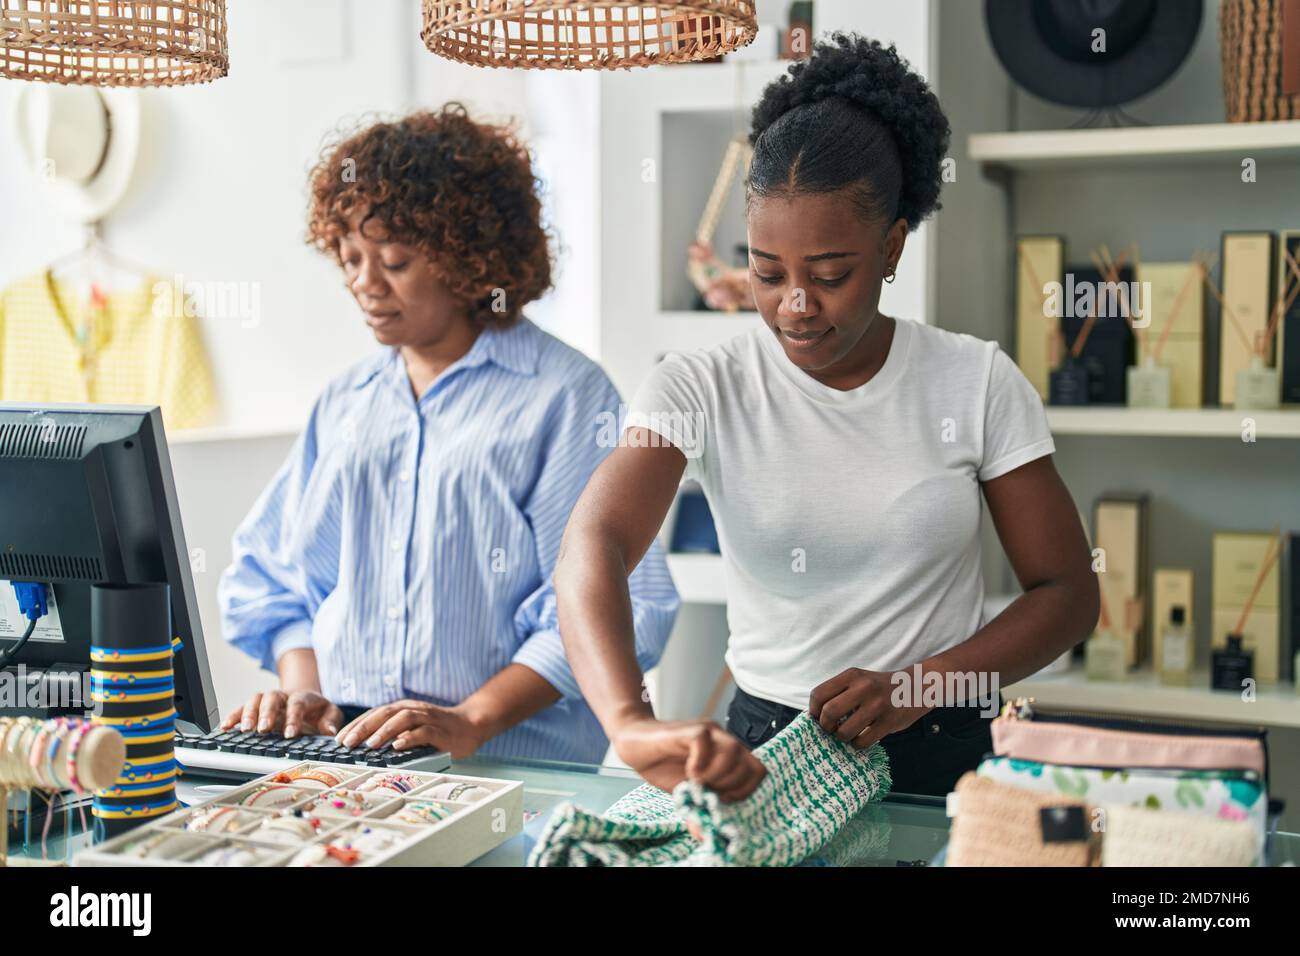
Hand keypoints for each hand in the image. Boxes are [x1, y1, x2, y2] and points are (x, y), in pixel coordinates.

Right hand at [221, 689, 343, 737]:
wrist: (307, 701)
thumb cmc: (318, 710)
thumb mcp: (331, 713)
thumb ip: (331, 720)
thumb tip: (329, 731)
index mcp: (302, 697)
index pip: (297, 704)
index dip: (293, 718)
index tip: (290, 734)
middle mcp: (283, 697)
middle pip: (272, 698)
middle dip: (267, 713)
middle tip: (263, 729)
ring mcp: (268, 701)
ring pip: (255, 700)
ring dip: (248, 714)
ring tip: (244, 730)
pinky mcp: (256, 708)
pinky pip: (241, 708)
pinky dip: (232, 717)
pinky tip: (225, 728)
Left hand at [335, 699, 487, 759]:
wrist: (471, 725)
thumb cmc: (438, 730)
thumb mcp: (412, 730)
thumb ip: (393, 734)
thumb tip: (365, 748)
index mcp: (403, 709)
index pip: (374, 714)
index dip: (355, 725)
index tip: (339, 739)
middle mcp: (413, 710)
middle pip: (384, 713)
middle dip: (363, 727)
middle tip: (346, 743)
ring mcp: (428, 719)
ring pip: (402, 719)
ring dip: (384, 730)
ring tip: (369, 745)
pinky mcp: (441, 731)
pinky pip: (424, 732)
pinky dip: (410, 738)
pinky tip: (397, 746)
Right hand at [612, 717, 765, 802]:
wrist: (634, 742)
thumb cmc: (662, 765)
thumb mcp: (686, 791)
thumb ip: (700, 807)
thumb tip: (705, 835)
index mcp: (727, 755)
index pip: (757, 771)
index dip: (743, 790)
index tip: (720, 798)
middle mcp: (722, 740)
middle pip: (748, 763)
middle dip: (729, 785)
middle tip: (706, 790)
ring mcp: (707, 732)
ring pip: (733, 750)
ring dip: (717, 773)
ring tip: (696, 781)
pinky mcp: (688, 729)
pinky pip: (704, 739)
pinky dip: (699, 761)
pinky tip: (688, 771)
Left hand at [809, 668, 930, 749]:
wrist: (916, 687)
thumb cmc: (880, 688)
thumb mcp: (859, 680)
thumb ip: (840, 692)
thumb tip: (815, 716)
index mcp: (851, 675)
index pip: (819, 694)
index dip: (813, 711)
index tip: (817, 718)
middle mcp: (863, 687)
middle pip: (829, 712)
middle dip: (825, 726)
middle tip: (831, 729)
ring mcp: (877, 705)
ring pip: (844, 731)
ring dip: (842, 737)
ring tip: (846, 734)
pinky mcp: (888, 722)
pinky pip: (862, 741)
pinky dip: (857, 744)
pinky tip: (860, 738)